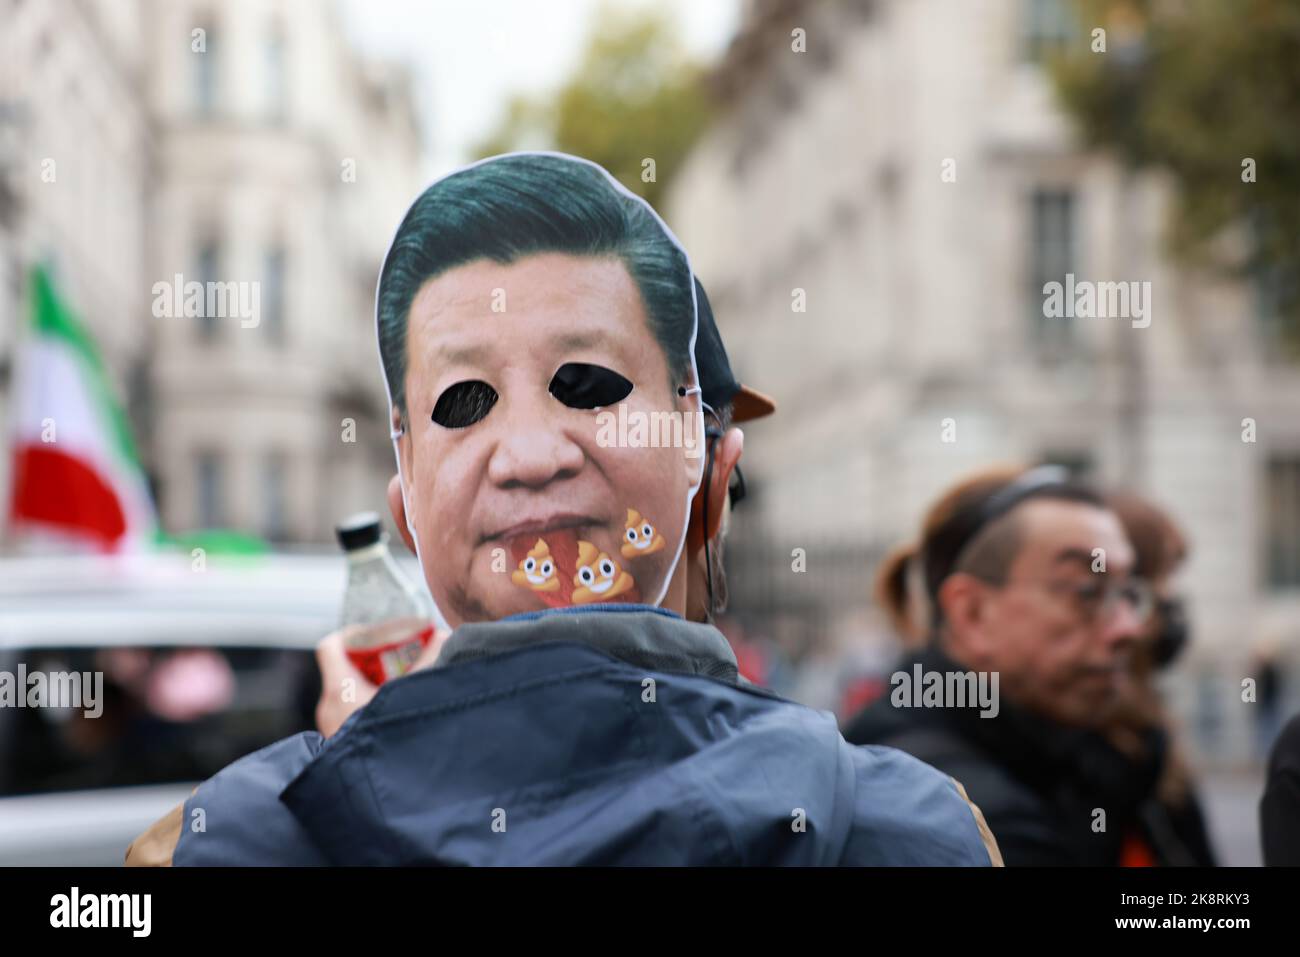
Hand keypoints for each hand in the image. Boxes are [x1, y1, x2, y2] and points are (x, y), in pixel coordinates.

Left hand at [314, 622, 452, 737]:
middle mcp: (329, 705)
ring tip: (404, 683)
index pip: (331, 646)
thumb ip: (428, 664)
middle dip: (374, 658)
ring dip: (376, 682)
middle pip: (344, 667)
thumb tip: (443, 635)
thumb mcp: (409, 696)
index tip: (378, 634)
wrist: (372, 795)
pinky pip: (352, 711)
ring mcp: (332, 726)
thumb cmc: (385, 742)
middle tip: (401, 656)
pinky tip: (398, 709)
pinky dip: (372, 703)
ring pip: (349, 691)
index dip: (353, 633)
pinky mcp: (339, 742)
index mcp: (339, 689)